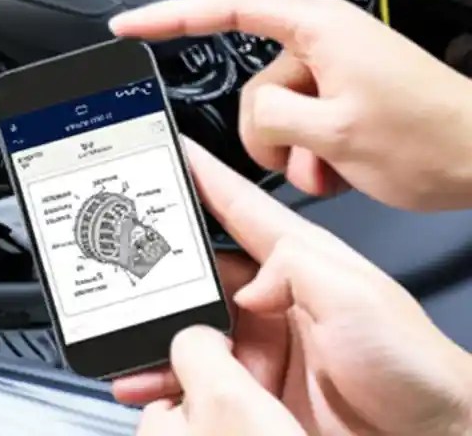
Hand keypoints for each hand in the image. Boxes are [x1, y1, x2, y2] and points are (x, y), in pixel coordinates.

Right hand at [110, 0, 471, 210]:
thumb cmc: (433, 137)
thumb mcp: (335, 132)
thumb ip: (271, 117)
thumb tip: (252, 117)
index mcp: (316, 28)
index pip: (222, 8)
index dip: (166, 16)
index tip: (128, 25)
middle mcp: (323, 41)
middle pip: (251, 85)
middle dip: (269, 134)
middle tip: (308, 158)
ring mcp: (335, 70)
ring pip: (274, 115)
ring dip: (295, 153)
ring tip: (335, 167)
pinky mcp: (345, 96)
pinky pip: (299, 125)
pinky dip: (311, 155)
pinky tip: (341, 169)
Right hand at [116, 142, 471, 435]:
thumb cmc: (414, 365)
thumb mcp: (356, 295)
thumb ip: (296, 268)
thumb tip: (240, 281)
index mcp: (301, 261)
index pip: (239, 205)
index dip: (202, 175)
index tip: (165, 149)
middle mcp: (276, 299)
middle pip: (200, 271)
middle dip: (158, 265)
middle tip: (123, 262)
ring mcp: (265, 344)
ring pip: (190, 326)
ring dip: (156, 329)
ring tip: (128, 334)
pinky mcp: (256, 388)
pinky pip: (197, 376)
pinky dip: (165, 376)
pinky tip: (149, 378)